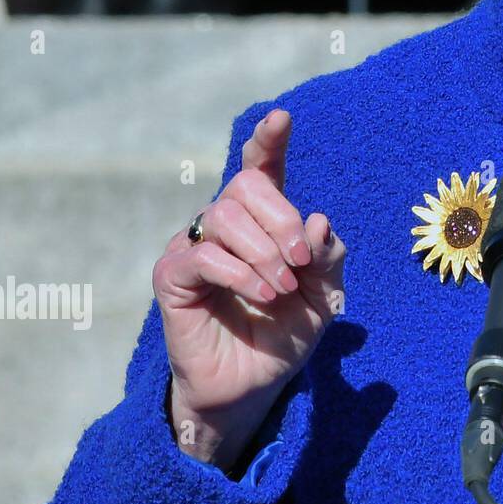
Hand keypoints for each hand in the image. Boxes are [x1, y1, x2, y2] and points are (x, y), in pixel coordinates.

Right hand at [153, 108, 343, 471]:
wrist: (255, 385)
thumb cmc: (287, 334)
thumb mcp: (326, 295)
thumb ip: (329, 257)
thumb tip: (320, 221)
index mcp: (263, 222)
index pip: (261, 168)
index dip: (268, 141)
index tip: (282, 118)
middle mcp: (225, 226)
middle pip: (246, 187)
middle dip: (282, 219)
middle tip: (300, 262)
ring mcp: (194, 247)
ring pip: (224, 217)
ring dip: (264, 253)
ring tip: (282, 289)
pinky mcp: (173, 276)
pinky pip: (205, 256)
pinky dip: (242, 274)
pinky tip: (262, 296)